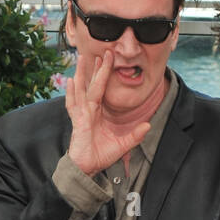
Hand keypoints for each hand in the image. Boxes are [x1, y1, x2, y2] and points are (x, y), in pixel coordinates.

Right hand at [65, 50, 151, 175]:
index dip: (104, 74)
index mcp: (98, 113)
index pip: (101, 89)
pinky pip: (73, 105)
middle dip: (94, 68)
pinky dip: (71, 93)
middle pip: (91, 84)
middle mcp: (89, 111)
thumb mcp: (122, 145)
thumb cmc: (100, 156)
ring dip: (82, 74)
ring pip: (81, 90)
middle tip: (98, 51)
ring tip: (81, 58)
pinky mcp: (78, 122)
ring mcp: (82, 115)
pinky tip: (71, 81)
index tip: (107, 58)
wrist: (87, 169)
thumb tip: (148, 125)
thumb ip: (135, 136)